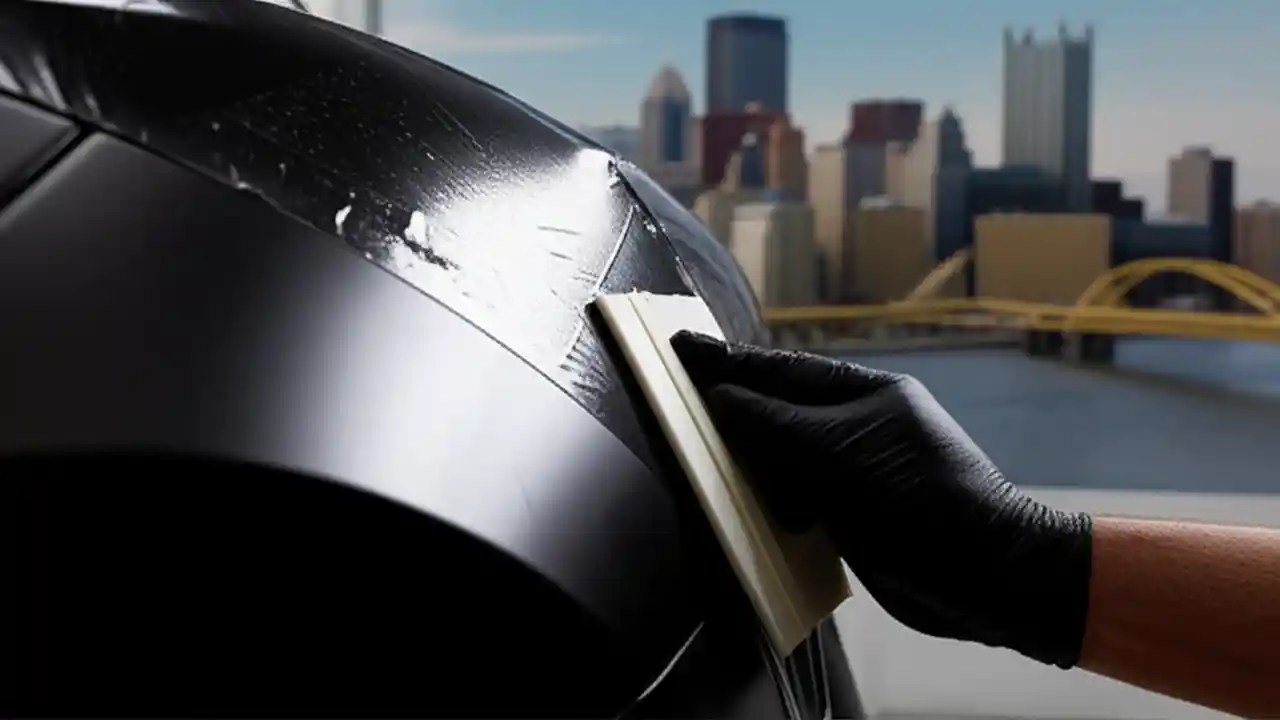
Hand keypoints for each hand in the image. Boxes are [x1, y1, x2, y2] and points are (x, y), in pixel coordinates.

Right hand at [671, 331, 1092, 667]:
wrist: (986, 572)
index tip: (679, 346)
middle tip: (678, 396)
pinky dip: (772, 502)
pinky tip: (749, 507)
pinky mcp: (854, 515)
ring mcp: (857, 471)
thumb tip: (721, 396)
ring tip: (704, 451)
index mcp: (865, 393)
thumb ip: (775, 423)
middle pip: (780, 410)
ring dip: (750, 459)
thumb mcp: (841, 452)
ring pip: (785, 456)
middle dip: (734, 405)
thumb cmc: (920, 497)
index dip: (728, 361)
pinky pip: (798, 498)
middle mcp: (858, 427)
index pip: (781, 369)